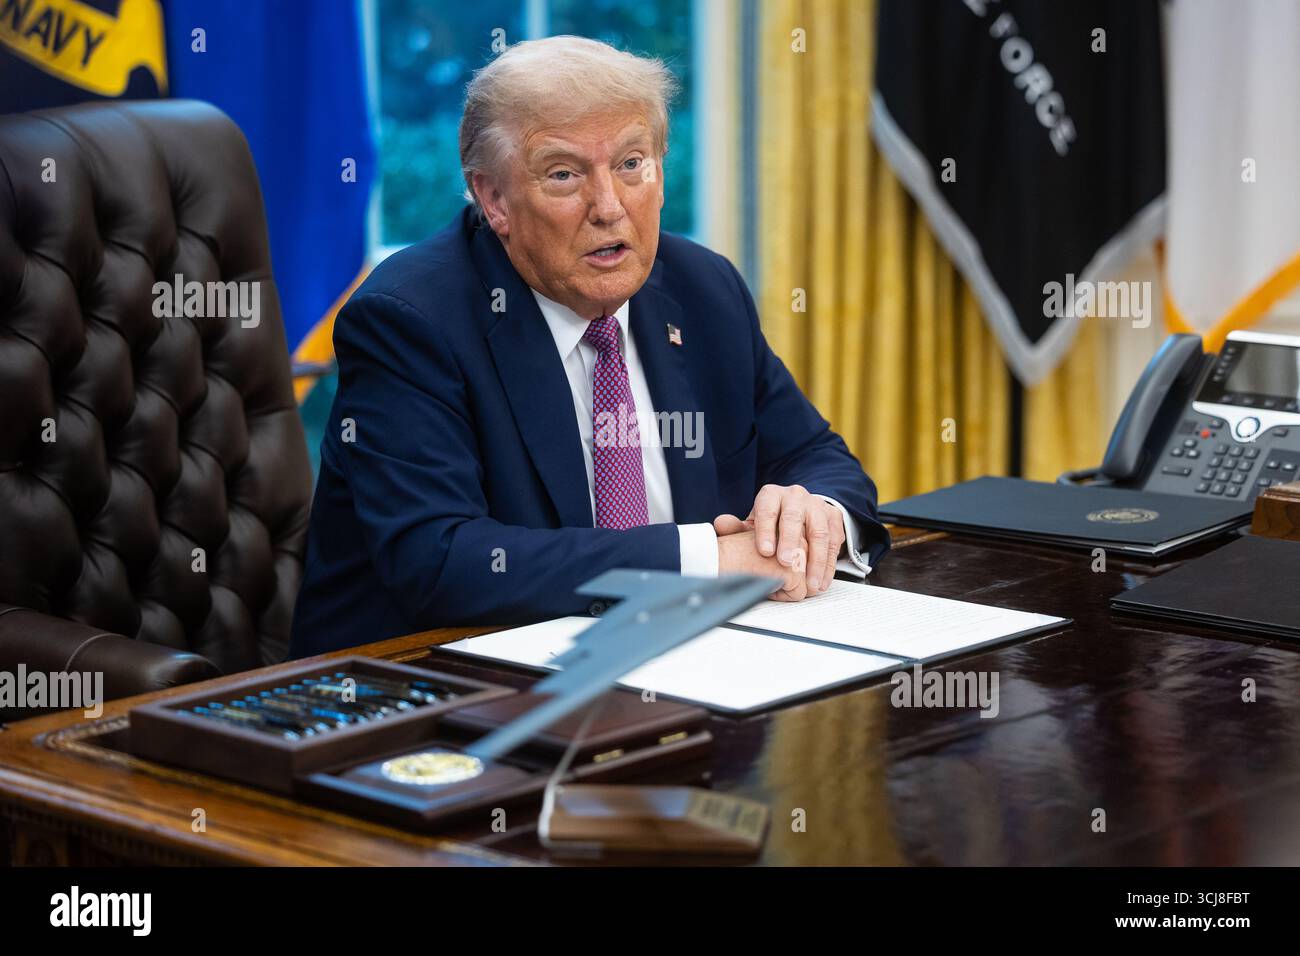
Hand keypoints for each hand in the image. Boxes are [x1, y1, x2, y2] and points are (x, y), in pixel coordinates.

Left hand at [716, 485, 844, 593]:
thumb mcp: (752, 524)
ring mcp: (817, 505)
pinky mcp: (834, 517)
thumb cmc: (770, 522)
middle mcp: (795, 496)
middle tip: (786, 563)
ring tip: (810, 584)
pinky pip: (834, 542)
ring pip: (819, 532)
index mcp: (771, 496)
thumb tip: (720, 524)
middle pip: (794, 518)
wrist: (799, 510)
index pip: (768, 510)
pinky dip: (829, 564)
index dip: (766, 530)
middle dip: (790, 541)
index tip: (765, 552)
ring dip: (815, 560)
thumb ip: (736, 528)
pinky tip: (822, 581)